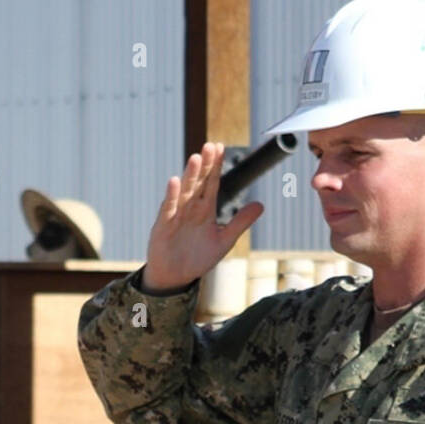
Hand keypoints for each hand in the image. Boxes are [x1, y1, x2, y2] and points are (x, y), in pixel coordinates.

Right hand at [141, 140, 263, 291]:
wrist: (175, 277)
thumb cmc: (198, 258)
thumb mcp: (224, 241)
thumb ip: (240, 223)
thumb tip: (261, 205)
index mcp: (205, 209)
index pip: (212, 183)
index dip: (216, 166)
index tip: (221, 147)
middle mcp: (191, 208)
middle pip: (199, 182)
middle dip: (205, 165)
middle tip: (211, 145)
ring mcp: (177, 214)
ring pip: (185, 191)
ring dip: (190, 175)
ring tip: (196, 158)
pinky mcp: (164, 225)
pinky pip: (168, 208)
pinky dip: (172, 196)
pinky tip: (175, 181)